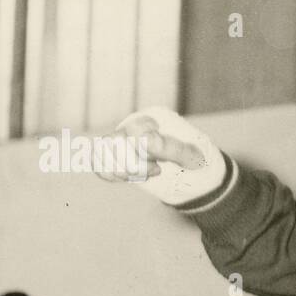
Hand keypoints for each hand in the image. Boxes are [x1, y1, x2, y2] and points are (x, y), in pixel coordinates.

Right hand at [97, 106, 225, 204]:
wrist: (196, 178)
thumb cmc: (197, 162)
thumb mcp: (194, 156)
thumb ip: (173, 148)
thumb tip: (149, 139)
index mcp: (154, 118)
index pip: (135, 129)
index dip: (144, 149)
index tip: (161, 161)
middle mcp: (134, 126)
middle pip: (115, 142)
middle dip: (134, 163)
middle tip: (157, 170)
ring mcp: (123, 141)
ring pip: (103, 152)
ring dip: (123, 170)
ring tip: (146, 175)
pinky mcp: (117, 158)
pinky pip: (98, 163)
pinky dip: (111, 174)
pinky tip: (129, 178)